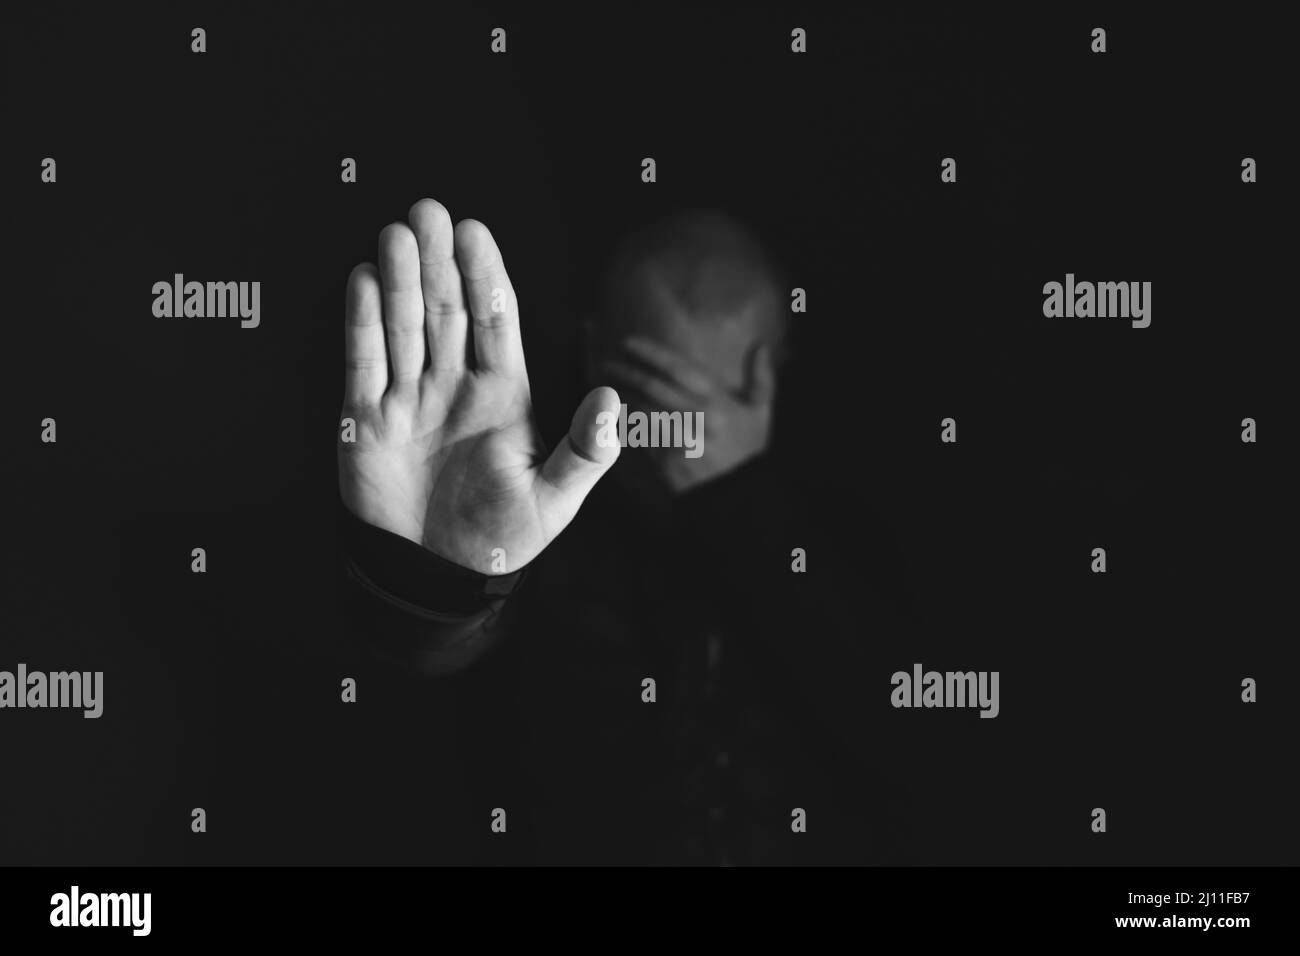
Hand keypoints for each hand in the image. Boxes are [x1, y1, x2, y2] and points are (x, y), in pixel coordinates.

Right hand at [337, 199, 620, 574]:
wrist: (437, 578)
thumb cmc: (502, 538)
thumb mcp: (555, 499)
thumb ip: (585, 451)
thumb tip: (612, 401)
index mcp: (504, 394)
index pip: (495, 321)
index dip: (485, 277)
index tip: (475, 232)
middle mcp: (455, 385)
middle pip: (445, 311)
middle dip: (438, 263)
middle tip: (429, 212)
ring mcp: (409, 399)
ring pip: (403, 327)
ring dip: (400, 282)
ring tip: (397, 235)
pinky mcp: (366, 420)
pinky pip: (364, 363)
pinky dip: (363, 324)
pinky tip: (365, 281)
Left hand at [599, 336, 774, 492]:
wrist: (735, 495)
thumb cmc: (746, 450)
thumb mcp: (761, 413)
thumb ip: (761, 378)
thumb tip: (762, 346)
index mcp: (715, 401)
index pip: (677, 369)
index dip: (650, 353)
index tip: (628, 343)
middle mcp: (694, 417)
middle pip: (651, 387)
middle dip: (625, 372)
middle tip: (606, 363)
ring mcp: (676, 439)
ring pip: (639, 410)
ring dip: (618, 396)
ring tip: (603, 386)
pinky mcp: (663, 458)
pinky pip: (637, 435)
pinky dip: (621, 422)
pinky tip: (610, 413)